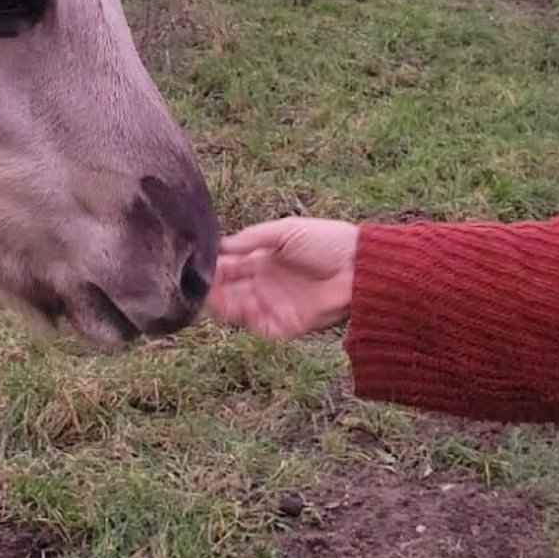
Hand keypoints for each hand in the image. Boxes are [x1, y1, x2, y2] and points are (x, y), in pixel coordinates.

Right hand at [208, 216, 358, 340]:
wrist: (360, 267)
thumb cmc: (327, 242)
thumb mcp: (285, 231)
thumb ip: (252, 238)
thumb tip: (220, 246)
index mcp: (263, 260)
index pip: (229, 266)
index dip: (214, 267)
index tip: (199, 265)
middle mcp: (265, 284)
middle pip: (229, 289)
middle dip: (212, 287)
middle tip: (198, 283)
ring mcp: (274, 305)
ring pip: (238, 309)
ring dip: (223, 303)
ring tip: (211, 294)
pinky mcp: (285, 325)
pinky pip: (258, 326)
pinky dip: (244, 318)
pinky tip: (239, 304)